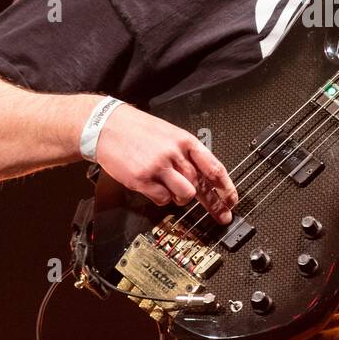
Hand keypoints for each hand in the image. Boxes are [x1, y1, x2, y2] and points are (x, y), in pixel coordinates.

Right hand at [94, 104, 237, 224]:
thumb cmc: (137, 129)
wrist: (106, 126)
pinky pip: (162, 199)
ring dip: (183, 199)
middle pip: (201, 185)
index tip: (232, 201)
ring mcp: (158, 167)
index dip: (226, 187)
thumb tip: (203, 176)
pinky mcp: (142, 179)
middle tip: (219, 214)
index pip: (214, 167)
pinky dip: (162, 198)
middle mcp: (174, 154)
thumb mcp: (169, 134)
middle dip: (211, 203)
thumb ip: (186, 154)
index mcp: (185, 141)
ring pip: (186, 195)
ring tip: (174, 192)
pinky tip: (155, 189)